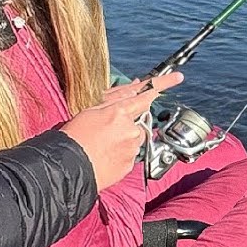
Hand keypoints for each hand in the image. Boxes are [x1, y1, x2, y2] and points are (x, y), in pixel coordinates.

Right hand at [59, 72, 183, 190]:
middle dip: (128, 126)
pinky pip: (131, 156)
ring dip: (124, 141)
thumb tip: (132, 92)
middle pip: (138, 122)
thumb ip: (114, 101)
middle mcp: (130, 129)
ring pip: (135, 140)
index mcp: (118, 112)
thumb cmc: (74, 138)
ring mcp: (132, 148)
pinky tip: (105, 157)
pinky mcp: (130, 164)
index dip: (163, 84)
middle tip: (105, 134)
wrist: (68, 169)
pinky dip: (121, 156)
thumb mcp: (89, 112)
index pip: (145, 95)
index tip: (178, 77)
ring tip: (102, 147)